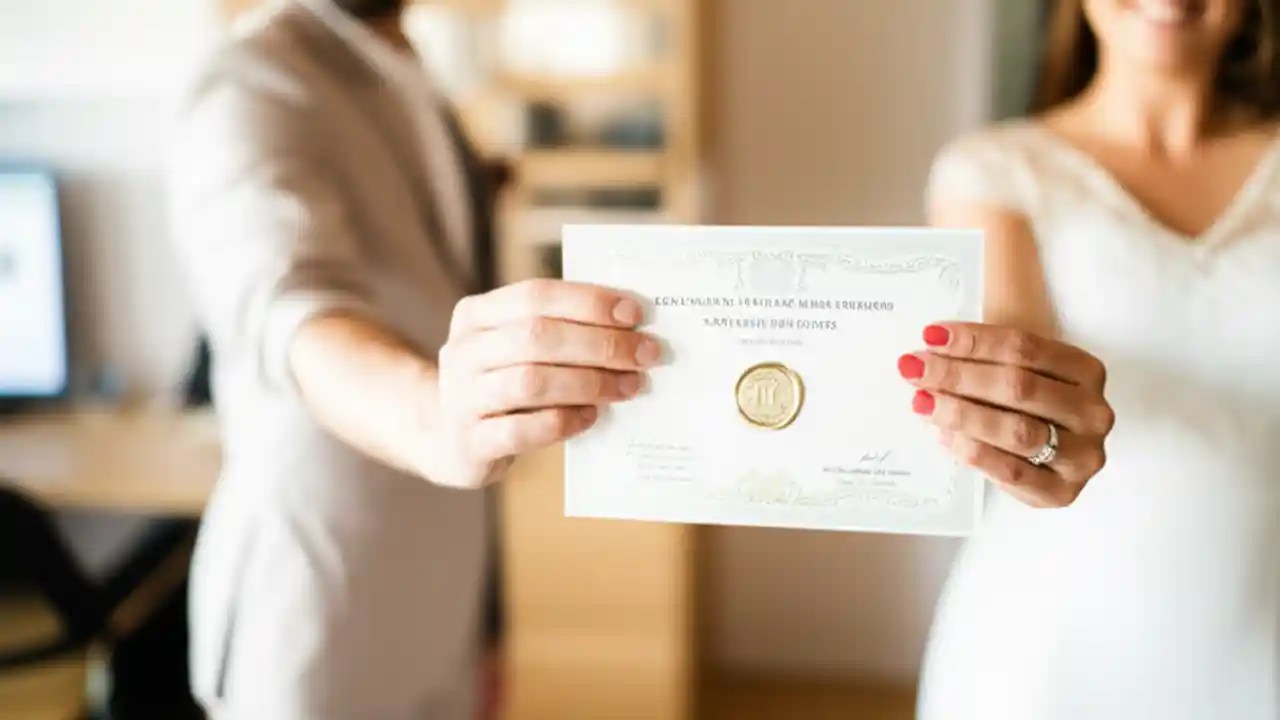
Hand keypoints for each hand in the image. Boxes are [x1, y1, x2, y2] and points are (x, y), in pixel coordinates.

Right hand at [432, 279, 658, 487]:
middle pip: (537, 337)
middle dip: (601, 343)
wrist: (449, 440)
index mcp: (474, 315)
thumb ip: (556, 331)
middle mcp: (462, 351)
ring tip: (629, 386)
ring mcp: (461, 398)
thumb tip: (629, 325)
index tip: (634, 312)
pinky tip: (592, 417)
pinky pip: (523, 430)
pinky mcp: (470, 443)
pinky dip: (565, 421)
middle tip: (646, 353)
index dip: (587, 301)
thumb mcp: (514, 348)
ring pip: (532, 382)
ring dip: (590, 383)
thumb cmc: (502, 384)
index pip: (535, 295)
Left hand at [898, 323, 1114, 507]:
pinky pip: (1010, 471)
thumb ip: (991, 338)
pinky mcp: (1061, 492)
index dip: (974, 341)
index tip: (930, 337)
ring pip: (1016, 431)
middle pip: (1018, 387)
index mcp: (1086, 371)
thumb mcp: (1017, 364)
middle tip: (915, 369)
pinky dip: (972, 451)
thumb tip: (938, 330)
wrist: (1047, 455)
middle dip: (959, 376)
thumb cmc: (1025, 400)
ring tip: (922, 402)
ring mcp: (1082, 455)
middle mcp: (1092, 413)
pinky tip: (942, 434)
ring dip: (961, 414)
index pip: (1024, 348)